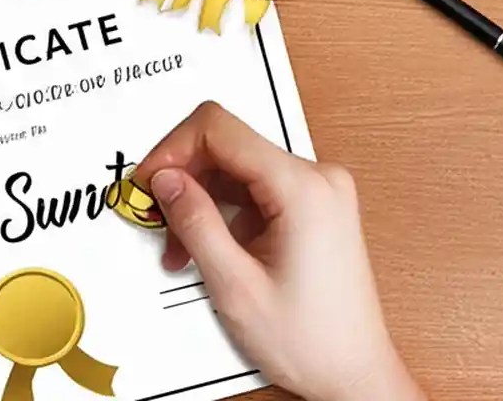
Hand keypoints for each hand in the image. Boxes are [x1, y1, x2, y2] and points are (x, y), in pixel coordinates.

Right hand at [136, 102, 424, 400]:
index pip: (220, 129)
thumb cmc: (313, 341)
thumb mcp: (235, 284)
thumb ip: (195, 222)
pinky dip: (220, 212)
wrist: (354, 374)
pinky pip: (252, 189)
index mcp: (304, 188)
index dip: (172, 149)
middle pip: (226, 146)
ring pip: (234, 169)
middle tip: (153, 214)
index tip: (148, 181)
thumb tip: (164, 179)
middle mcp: (317, 179)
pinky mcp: (311, 206)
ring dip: (198, 200)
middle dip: (182, 178)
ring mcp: (317, 192)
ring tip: (179, 246)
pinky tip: (204, 245)